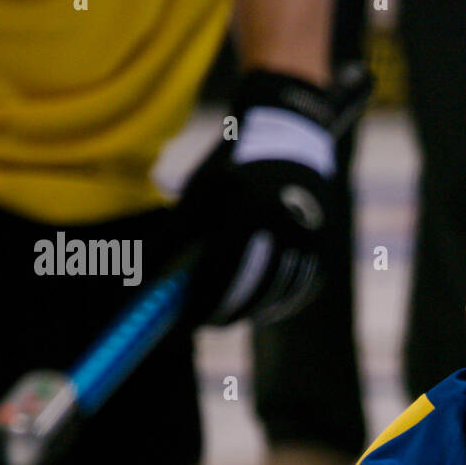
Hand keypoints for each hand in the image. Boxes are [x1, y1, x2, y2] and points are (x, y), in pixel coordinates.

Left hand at [174, 62, 372, 326]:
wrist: (292, 141)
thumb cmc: (232, 168)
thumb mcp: (198, 193)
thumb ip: (173, 236)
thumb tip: (143, 279)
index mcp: (248, 207)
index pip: (220, 271)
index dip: (199, 301)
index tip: (181, 320)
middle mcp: (284, 224)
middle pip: (251, 290)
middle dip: (224, 312)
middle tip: (204, 323)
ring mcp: (309, 238)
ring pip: (277, 293)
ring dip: (250, 310)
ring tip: (226, 317)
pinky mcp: (322, 249)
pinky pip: (297, 288)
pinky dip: (275, 302)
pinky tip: (255, 308)